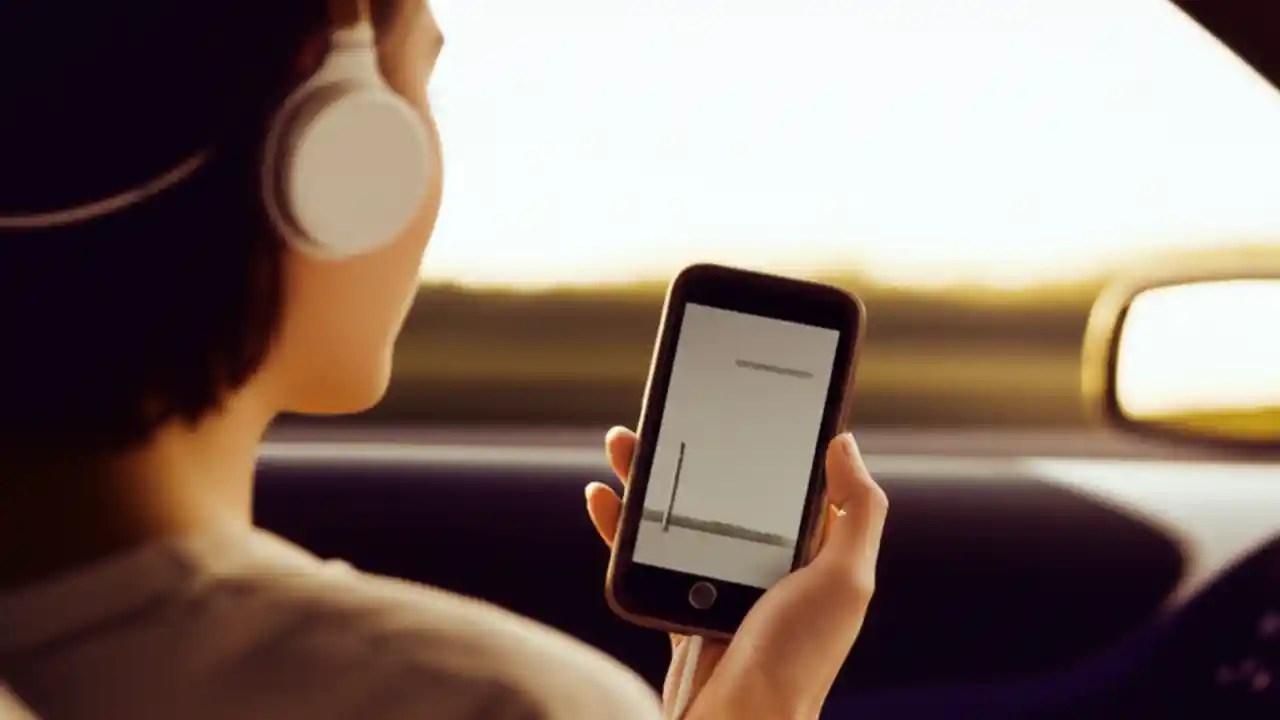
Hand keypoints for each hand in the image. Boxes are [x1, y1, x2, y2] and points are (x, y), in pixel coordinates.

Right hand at [585, 427, 887, 719]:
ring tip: (625, 442)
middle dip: (691, 449)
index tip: (736, 398)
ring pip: (678, 515)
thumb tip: (844, 443)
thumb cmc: (796, 660)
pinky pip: (645, 554)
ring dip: (648, 478)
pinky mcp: (679, 605)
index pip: (786, 480)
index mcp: (811, 553)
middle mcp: (766, 564)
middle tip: (665, 414)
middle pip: (722, 490)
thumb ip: (858, 512)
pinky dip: (621, 526)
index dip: (763, 438)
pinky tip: (603, 497)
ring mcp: (720, 585)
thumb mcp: (846, 580)